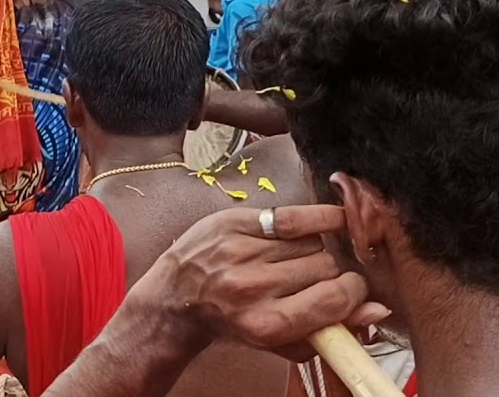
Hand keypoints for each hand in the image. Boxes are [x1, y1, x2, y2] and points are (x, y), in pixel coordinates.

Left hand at [145, 205, 389, 362]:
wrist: (178, 298)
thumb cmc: (234, 322)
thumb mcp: (279, 341)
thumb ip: (330, 331)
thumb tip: (378, 309)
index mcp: (266, 323)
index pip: (334, 299)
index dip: (353, 293)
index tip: (351, 291)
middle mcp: (252, 287)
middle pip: (324, 267)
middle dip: (329, 273)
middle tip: (313, 278)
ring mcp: (240, 252)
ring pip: (310, 243)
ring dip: (313, 251)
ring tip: (294, 261)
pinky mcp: (233, 224)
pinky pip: (292, 215)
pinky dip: (315, 218)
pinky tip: (329, 219)